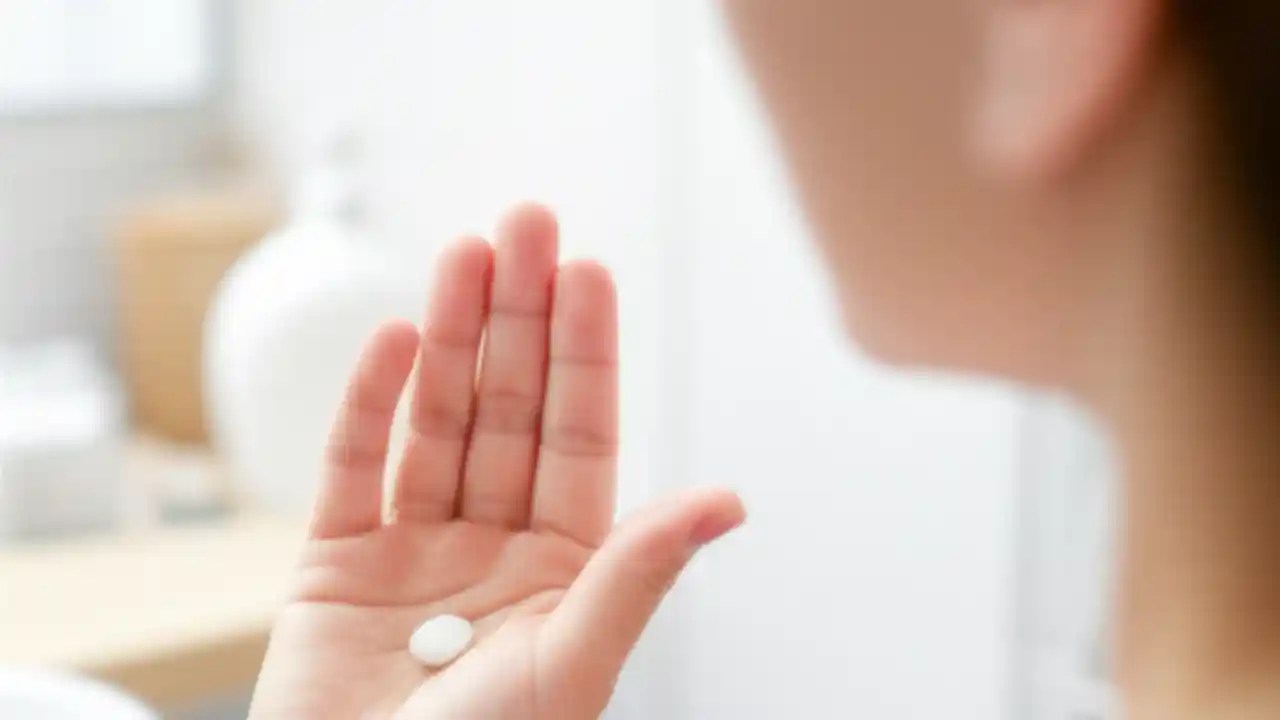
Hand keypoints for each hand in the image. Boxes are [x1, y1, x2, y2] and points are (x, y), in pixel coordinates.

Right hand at [247, 204, 745, 719]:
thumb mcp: (571, 662)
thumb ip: (635, 572)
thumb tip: (729, 501)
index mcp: (562, 568)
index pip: (579, 437)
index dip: (582, 352)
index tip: (587, 270)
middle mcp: (493, 545)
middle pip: (510, 409)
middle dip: (518, 316)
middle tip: (527, 223)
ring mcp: (414, 548)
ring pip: (439, 420)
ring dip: (452, 335)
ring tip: (466, 251)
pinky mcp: (335, 563)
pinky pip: (356, 467)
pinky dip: (373, 402)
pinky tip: (399, 339)